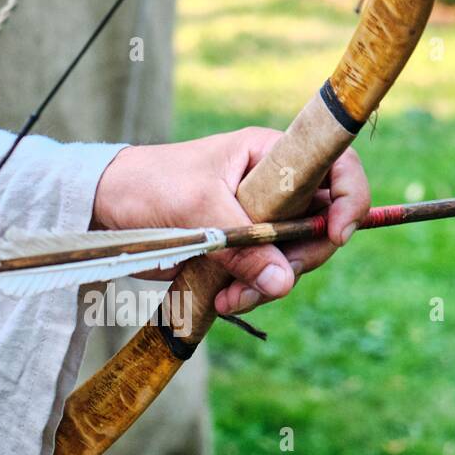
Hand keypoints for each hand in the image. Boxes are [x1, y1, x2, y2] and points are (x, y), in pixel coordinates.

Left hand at [92, 128, 369, 314]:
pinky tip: (220, 299)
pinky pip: (265, 279)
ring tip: (229, 297)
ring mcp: (259, 221)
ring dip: (269, 285)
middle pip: (321, 226)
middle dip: (301, 259)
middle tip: (272, 280)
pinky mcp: (240, 252)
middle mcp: (274, 187)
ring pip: (294, 260)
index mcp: (271, 155)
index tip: (336, 234)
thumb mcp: (199, 210)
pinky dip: (249, 294)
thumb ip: (244, 245)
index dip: (350, 199)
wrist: (104, 209)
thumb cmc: (149, 185)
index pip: (337, 167)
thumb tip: (285, 283)